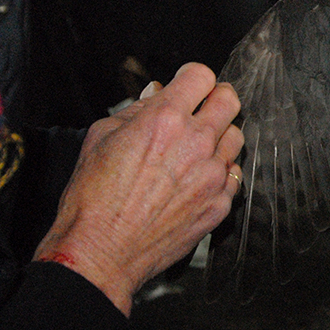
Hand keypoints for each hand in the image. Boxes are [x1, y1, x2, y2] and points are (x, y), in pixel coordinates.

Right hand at [33, 63, 243, 315]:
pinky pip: (234, 175)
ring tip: (196, 147)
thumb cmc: (93, 200)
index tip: (188, 85)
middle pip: (230, 100)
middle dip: (215, 98)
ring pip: (236, 137)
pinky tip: (197, 178)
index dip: (192, 78)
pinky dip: (220, 172)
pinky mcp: (219, 203)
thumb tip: (157, 94)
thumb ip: (136, 109)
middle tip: (202, 108)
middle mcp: (196, 143)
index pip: (202, 76)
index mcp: (165, 120)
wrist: (100, 252)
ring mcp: (212, 175)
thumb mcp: (101, 137)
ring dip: (219, 136)